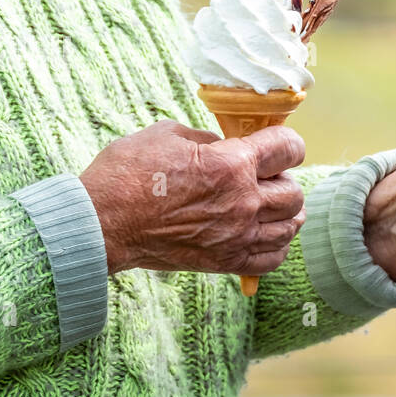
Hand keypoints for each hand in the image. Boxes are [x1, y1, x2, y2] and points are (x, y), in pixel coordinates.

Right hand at [79, 120, 305, 276]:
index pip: (288, 148)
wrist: (101, 224)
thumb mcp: (168, 134)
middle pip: (294, 191)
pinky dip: (276, 245)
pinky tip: (263, 234)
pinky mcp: (226, 262)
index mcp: (231, 164)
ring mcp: (237, 236)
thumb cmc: (127, 174)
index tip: (281, 145)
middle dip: (284, 179)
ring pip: (290, 226)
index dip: (289, 143)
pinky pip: (273, 258)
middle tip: (265, 177)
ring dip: (284, 213)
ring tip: (268, 206)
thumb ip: (208, 139)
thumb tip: (227, 146)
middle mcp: (242, 202)